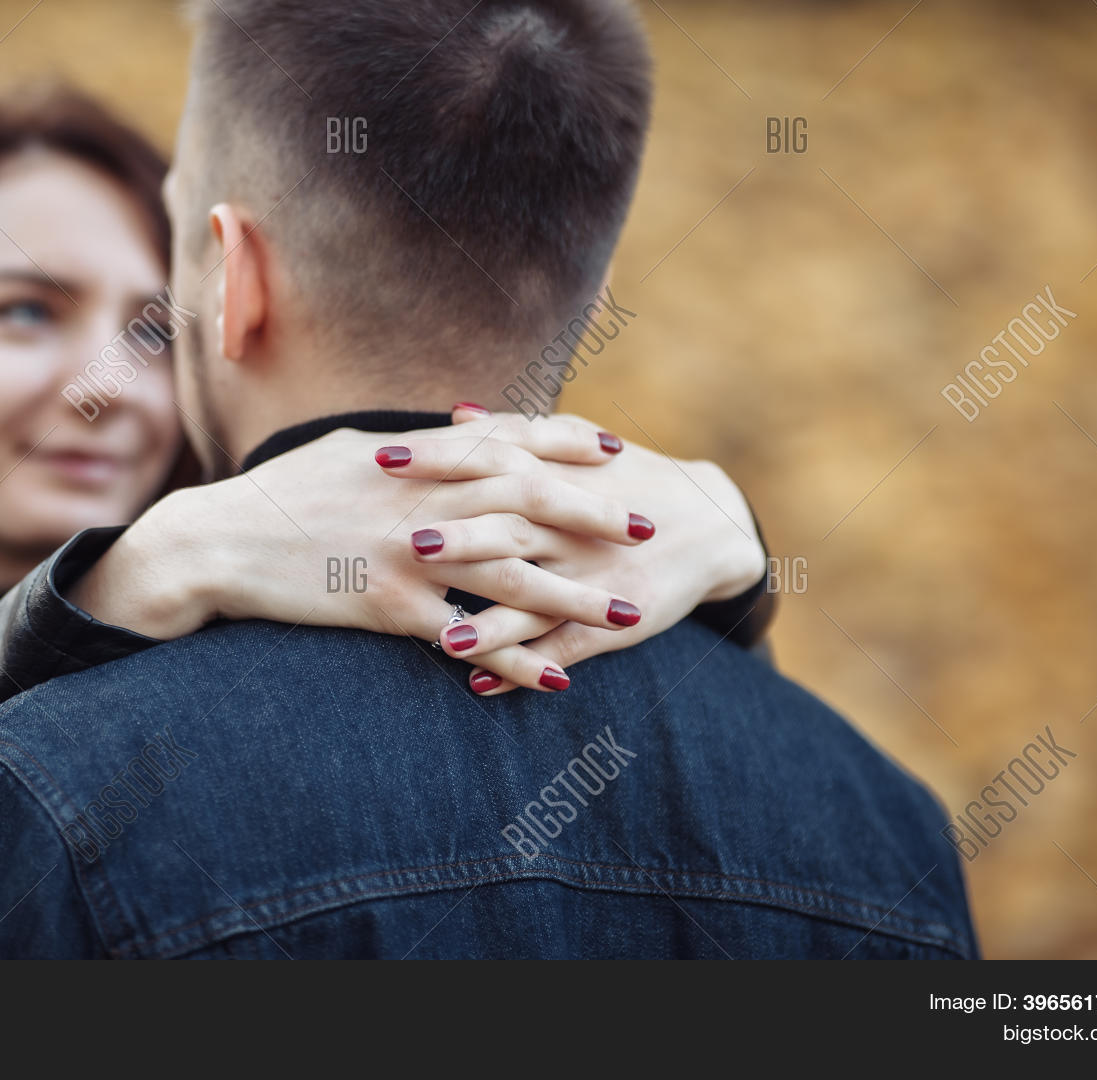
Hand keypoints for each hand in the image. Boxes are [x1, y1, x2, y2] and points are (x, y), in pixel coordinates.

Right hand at [70, 413, 658, 689]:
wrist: (217, 541)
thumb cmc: (279, 493)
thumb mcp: (346, 450)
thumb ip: (408, 448)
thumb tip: (450, 434)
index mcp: (414, 455)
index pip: (507, 441)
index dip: (564, 443)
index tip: (611, 448)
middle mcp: (422, 497)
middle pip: (528, 500)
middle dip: (594, 512)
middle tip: (648, 524)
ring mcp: (409, 552)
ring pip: (513, 573)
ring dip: (576, 595)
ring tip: (629, 612)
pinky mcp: (389, 606)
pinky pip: (466, 638)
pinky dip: (513, 661)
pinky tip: (555, 679)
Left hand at [384, 407, 767, 693]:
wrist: (713, 524)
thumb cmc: (628, 480)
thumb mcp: (578, 448)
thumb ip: (513, 433)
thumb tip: (454, 412)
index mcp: (556, 475)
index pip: (489, 460)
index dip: (437, 459)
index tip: (382, 456)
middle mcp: (571, 524)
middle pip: (511, 526)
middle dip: (462, 534)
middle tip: (409, 541)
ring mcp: (590, 575)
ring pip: (536, 598)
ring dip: (489, 619)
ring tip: (442, 637)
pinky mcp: (609, 621)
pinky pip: (563, 647)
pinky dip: (524, 666)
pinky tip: (480, 685)